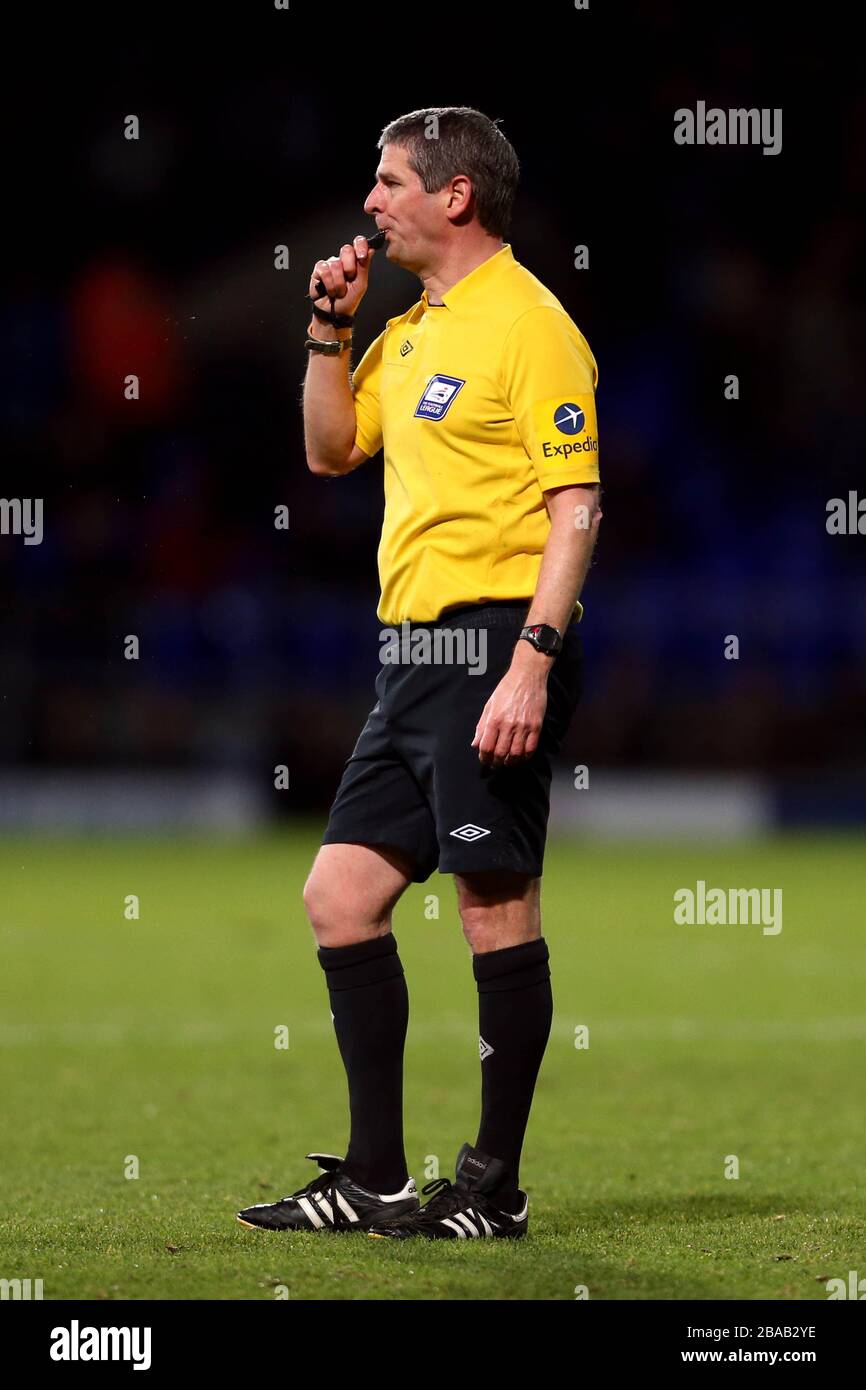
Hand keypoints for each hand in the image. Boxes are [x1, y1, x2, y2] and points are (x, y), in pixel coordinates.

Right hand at [309, 234, 378, 317]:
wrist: (335, 314)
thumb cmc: (349, 300)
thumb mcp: (360, 285)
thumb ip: (364, 267)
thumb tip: (371, 249)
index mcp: (354, 261)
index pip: (358, 243)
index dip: (360, 246)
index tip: (362, 256)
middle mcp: (342, 260)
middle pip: (346, 250)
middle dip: (349, 267)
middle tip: (349, 280)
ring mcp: (330, 264)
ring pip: (335, 264)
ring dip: (339, 283)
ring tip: (339, 292)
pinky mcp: (319, 270)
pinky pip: (324, 270)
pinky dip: (329, 283)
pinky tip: (329, 290)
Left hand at [471, 643, 550, 767]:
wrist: (527, 677)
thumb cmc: (506, 689)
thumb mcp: (489, 705)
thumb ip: (481, 726)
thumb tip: (475, 744)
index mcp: (494, 719)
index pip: (486, 747)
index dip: (484, 757)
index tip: (484, 760)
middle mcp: (508, 725)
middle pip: (500, 753)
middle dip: (496, 762)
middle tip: (495, 764)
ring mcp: (524, 726)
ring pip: (516, 754)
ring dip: (510, 762)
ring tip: (507, 762)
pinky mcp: (536, 726)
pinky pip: (531, 748)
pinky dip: (525, 756)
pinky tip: (521, 757)